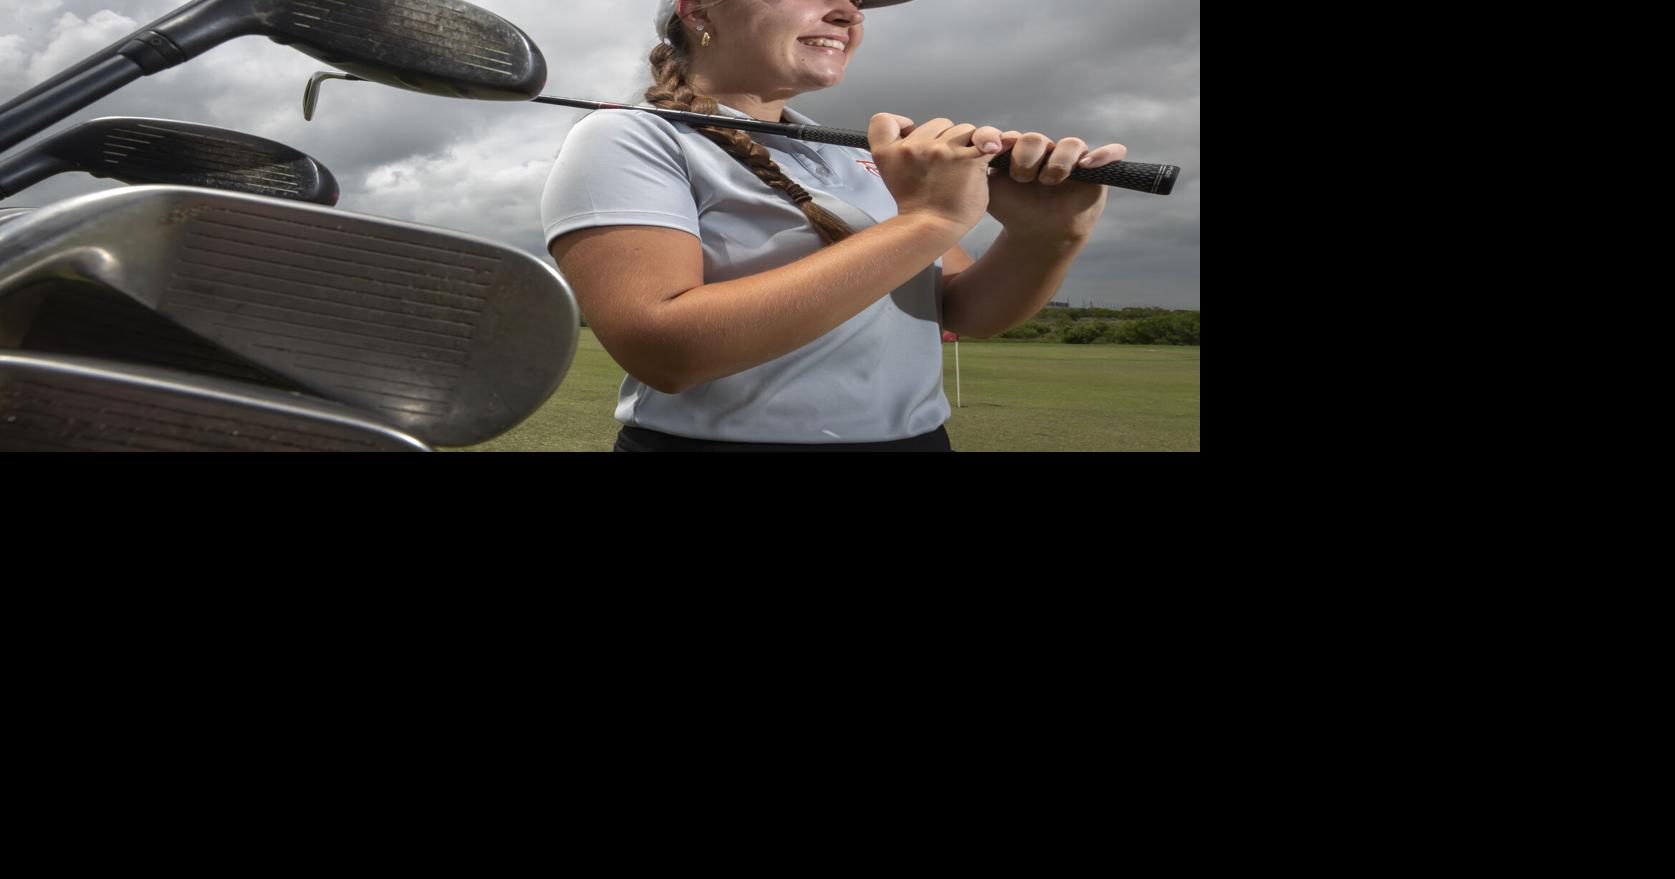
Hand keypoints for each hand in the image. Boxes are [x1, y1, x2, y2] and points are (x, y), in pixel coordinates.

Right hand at [868, 113, 993, 235]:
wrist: (932, 229)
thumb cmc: (917, 207)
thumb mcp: (893, 175)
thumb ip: (900, 153)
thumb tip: (917, 133)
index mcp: (890, 152)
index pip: (884, 120)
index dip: (900, 124)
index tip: (909, 134)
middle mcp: (914, 146)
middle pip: (939, 124)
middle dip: (945, 139)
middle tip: (946, 163)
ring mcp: (942, 150)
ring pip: (964, 129)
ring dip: (968, 143)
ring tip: (968, 165)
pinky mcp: (968, 158)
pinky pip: (987, 138)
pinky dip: (994, 143)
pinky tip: (997, 148)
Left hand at [970, 128, 1126, 240]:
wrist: (1037, 234)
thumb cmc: (1014, 210)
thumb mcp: (990, 190)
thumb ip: (979, 170)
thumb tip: (971, 149)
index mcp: (1023, 151)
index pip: (1015, 137)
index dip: (1005, 144)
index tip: (994, 156)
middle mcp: (1049, 151)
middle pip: (1038, 139)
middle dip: (1026, 157)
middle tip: (1022, 178)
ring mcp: (1073, 160)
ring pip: (1071, 145)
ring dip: (1058, 161)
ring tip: (1049, 181)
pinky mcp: (1096, 171)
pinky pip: (1110, 154)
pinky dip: (1103, 155)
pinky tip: (1087, 165)